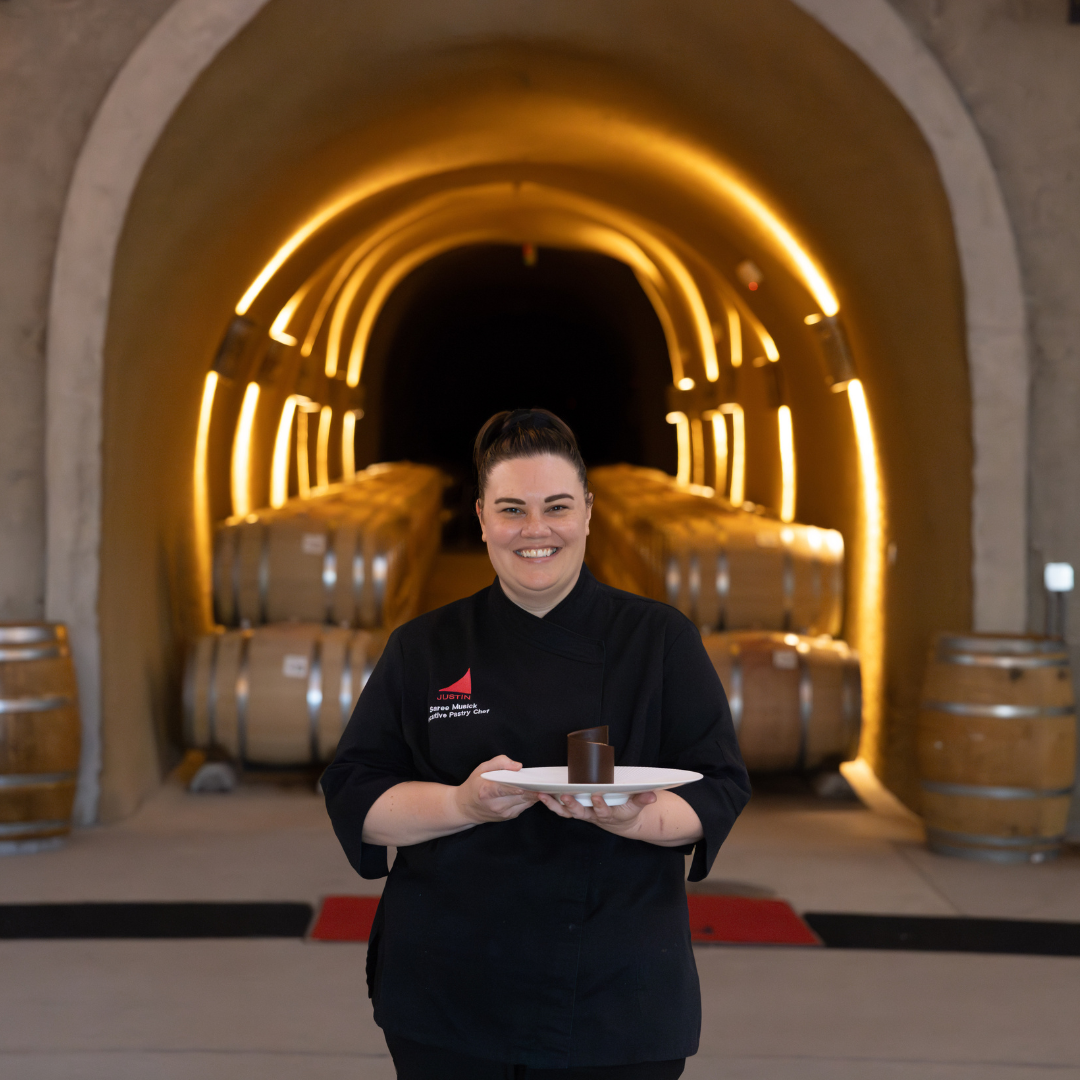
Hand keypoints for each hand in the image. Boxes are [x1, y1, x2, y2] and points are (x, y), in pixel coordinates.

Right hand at [453, 755, 539, 824]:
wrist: (466, 808)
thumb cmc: (474, 785)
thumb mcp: (482, 768)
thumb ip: (499, 762)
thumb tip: (517, 766)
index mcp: (486, 791)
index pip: (501, 790)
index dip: (513, 789)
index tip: (524, 787)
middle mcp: (495, 805)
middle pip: (518, 796)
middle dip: (532, 788)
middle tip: (544, 781)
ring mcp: (503, 813)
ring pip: (525, 802)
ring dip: (534, 793)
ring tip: (543, 785)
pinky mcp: (509, 816)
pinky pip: (525, 806)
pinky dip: (530, 798)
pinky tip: (533, 790)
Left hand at [536, 789, 657, 836]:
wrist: (620, 822)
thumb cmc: (627, 810)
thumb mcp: (636, 806)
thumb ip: (642, 799)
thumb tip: (653, 794)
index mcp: (607, 814)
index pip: (603, 811)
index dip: (599, 805)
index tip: (596, 795)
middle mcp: (592, 816)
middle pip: (580, 813)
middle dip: (572, 805)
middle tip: (566, 796)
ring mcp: (582, 814)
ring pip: (566, 812)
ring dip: (554, 805)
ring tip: (543, 795)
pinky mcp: (574, 810)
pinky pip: (560, 809)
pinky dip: (549, 803)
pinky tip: (540, 794)